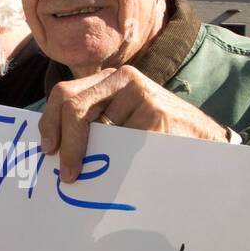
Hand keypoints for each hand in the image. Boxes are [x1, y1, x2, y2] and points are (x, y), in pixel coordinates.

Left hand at [38, 66, 227, 181]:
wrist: (201, 137)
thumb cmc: (154, 133)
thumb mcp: (120, 120)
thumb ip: (93, 122)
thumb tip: (53, 145)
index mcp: (109, 79)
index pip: (64, 94)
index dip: (50, 123)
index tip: (48, 150)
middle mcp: (122, 78)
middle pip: (73, 105)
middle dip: (66, 142)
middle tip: (66, 172)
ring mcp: (139, 92)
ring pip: (97, 128)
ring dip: (95, 156)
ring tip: (99, 172)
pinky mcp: (153, 111)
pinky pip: (122, 142)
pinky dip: (120, 159)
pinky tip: (131, 165)